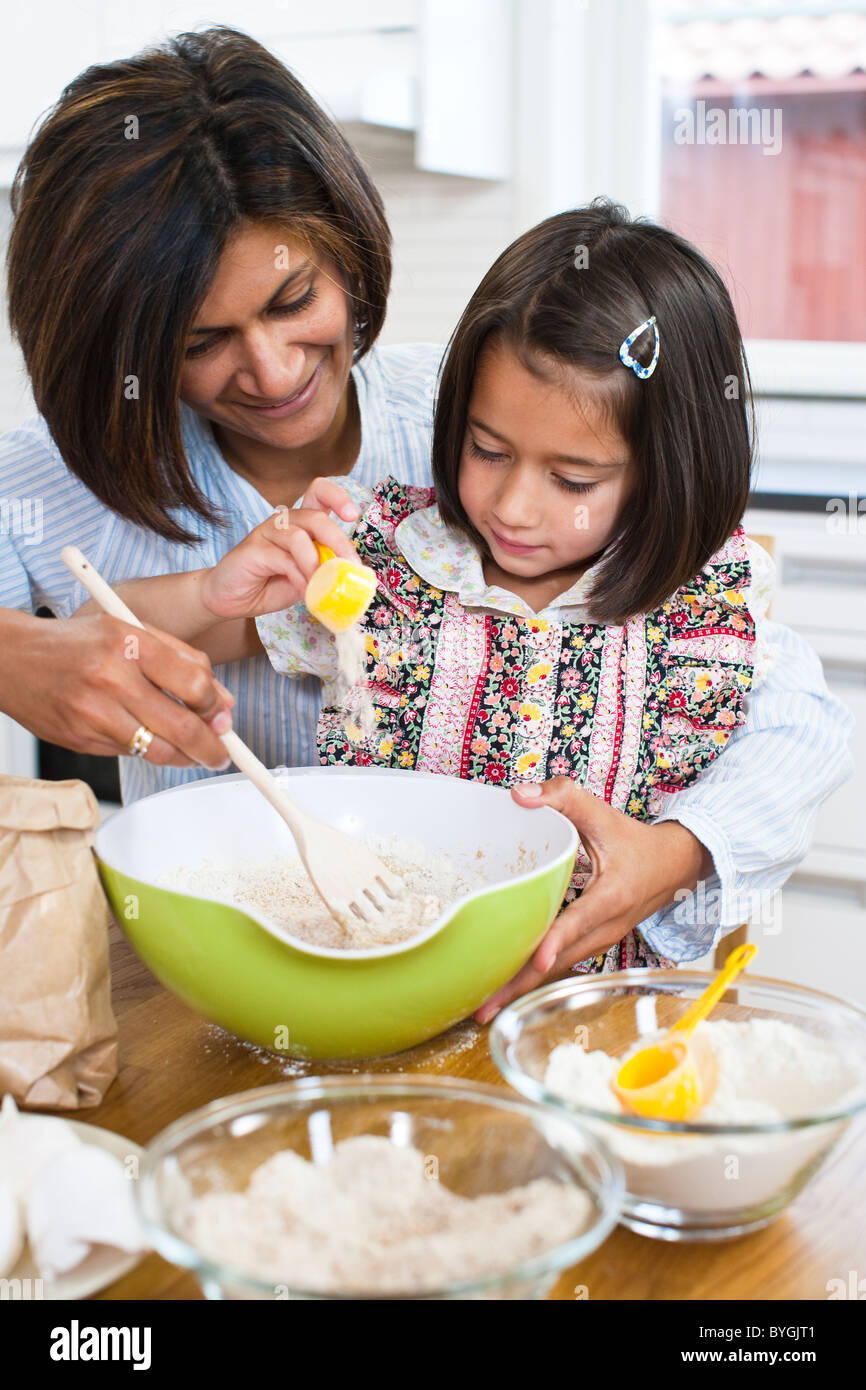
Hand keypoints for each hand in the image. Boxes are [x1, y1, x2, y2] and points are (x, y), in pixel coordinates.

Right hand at [0, 608, 235, 768]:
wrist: (12, 658)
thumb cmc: (76, 641)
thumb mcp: (132, 630)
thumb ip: (182, 659)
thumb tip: (222, 701)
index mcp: (129, 644)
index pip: (194, 684)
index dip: (218, 706)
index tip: (224, 714)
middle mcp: (111, 679)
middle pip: (182, 728)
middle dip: (212, 748)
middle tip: (222, 753)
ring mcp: (93, 714)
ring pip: (158, 751)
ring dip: (186, 758)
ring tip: (195, 754)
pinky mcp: (80, 740)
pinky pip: (129, 753)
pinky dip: (148, 750)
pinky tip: (151, 739)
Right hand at [200, 477, 360, 620]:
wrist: (230, 599)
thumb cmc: (270, 584)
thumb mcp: (306, 577)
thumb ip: (325, 570)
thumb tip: (353, 575)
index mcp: (300, 523)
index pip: (319, 492)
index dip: (338, 497)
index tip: (353, 516)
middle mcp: (284, 521)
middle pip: (316, 516)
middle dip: (338, 542)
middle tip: (349, 567)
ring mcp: (266, 532)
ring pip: (299, 537)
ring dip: (316, 565)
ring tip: (321, 587)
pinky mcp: (254, 549)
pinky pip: (284, 559)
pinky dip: (300, 578)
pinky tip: (304, 592)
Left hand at [474, 777, 713, 1022]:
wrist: (673, 867)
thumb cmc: (635, 841)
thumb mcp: (602, 814)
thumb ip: (563, 797)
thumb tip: (518, 794)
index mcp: (612, 896)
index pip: (580, 920)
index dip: (556, 939)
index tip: (535, 959)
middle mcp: (607, 927)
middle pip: (559, 959)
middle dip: (521, 982)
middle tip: (483, 1006)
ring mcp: (601, 941)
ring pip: (558, 969)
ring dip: (522, 989)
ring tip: (483, 1010)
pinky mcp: (593, 945)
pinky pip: (561, 965)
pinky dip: (533, 980)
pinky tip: (503, 991)